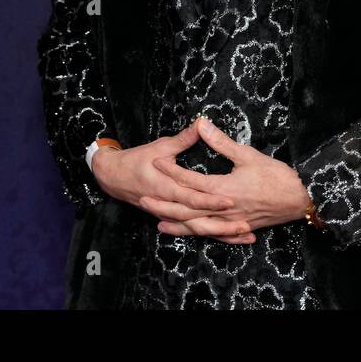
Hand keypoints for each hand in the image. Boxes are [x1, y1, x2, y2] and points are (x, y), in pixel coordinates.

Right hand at [91, 121, 242, 232]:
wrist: (114, 177)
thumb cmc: (138, 160)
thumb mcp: (161, 147)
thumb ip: (183, 139)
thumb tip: (201, 123)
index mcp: (166, 187)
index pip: (192, 197)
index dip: (211, 199)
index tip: (230, 200)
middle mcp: (170, 205)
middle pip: (198, 219)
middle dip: (222, 224)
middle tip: (246, 224)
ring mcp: (170, 214)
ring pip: (198, 229)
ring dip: (221, 234)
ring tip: (245, 235)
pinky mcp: (172, 218)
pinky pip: (193, 230)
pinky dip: (212, 234)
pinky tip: (230, 238)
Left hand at [145, 115, 312, 243]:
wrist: (299, 198)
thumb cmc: (276, 175)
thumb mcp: (247, 155)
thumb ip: (221, 142)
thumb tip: (202, 124)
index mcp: (223, 187)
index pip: (190, 179)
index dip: (172, 170)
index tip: (156, 162)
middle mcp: (223, 208)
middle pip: (187, 208)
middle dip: (164, 204)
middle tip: (143, 199)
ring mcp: (230, 221)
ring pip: (198, 225)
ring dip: (177, 224)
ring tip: (158, 222)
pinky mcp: (238, 228)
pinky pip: (214, 234)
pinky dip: (199, 234)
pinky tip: (190, 233)